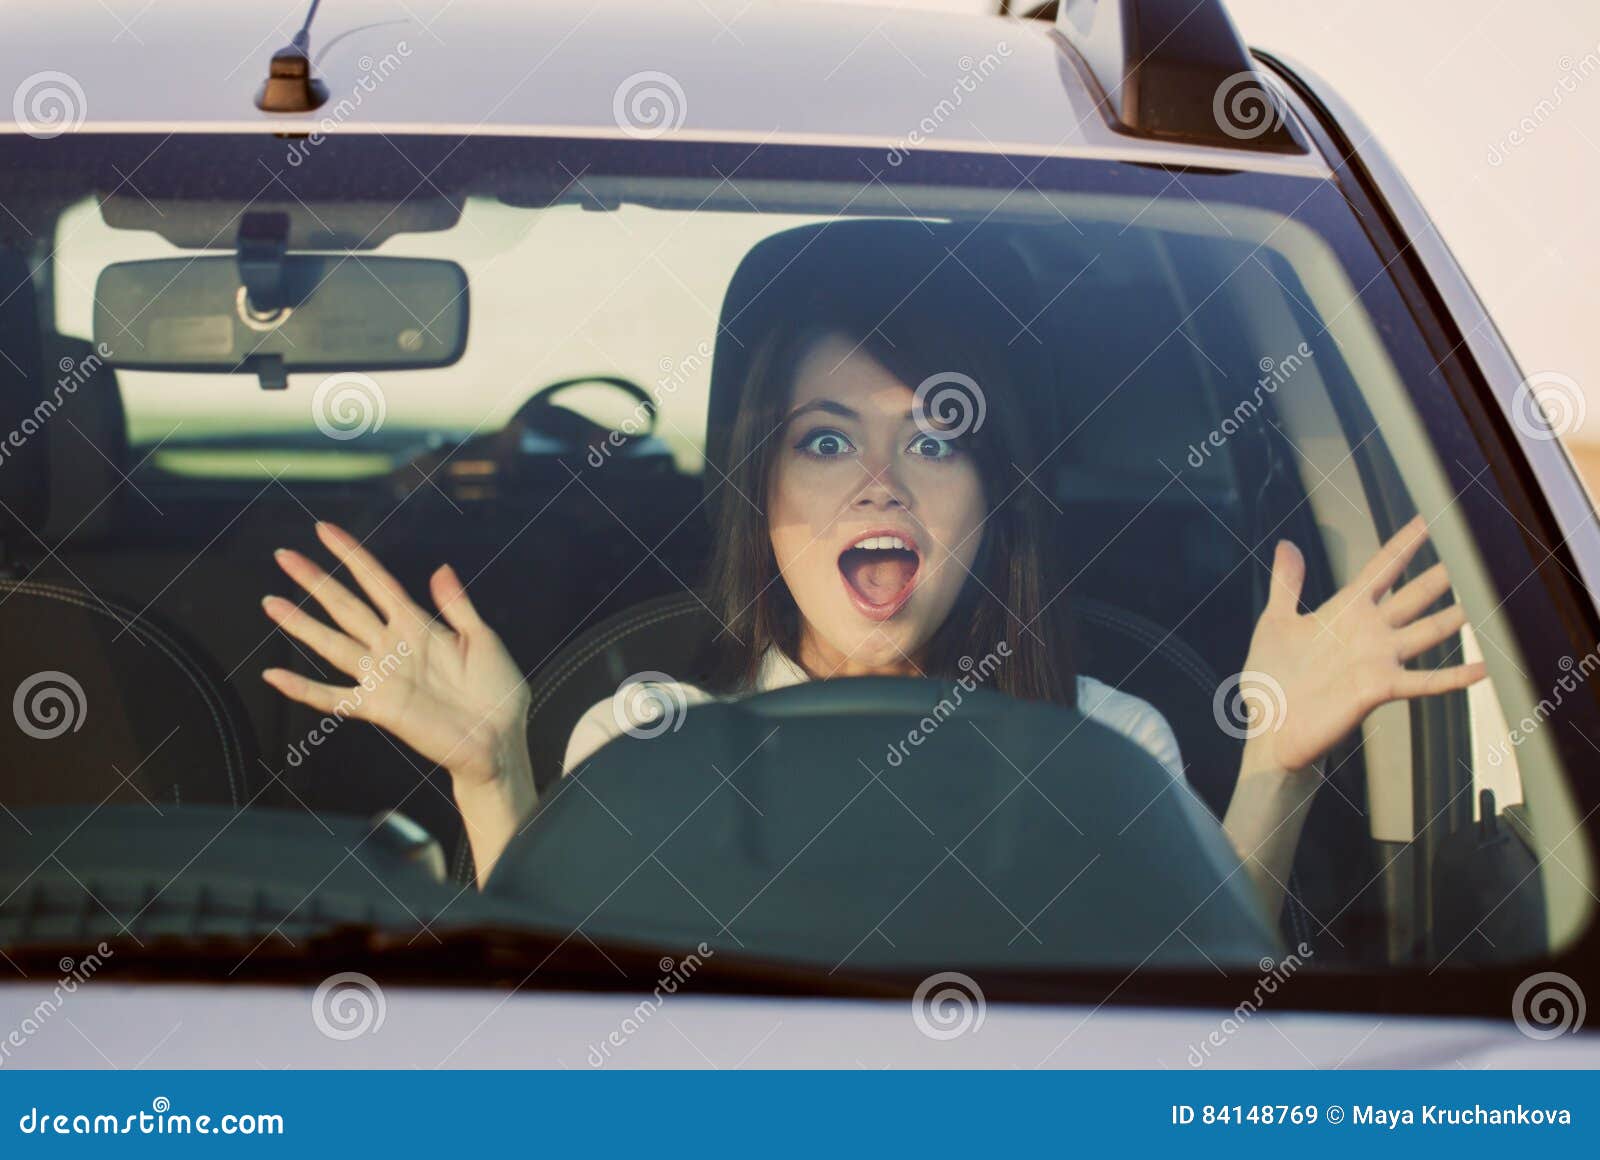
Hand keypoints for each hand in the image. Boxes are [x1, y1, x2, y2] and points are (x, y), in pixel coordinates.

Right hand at [260, 521, 530, 787]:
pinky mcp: (379, 708)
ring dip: (301, 624)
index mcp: (419, 625)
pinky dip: (303, 689)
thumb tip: (441, 568)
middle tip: (284, 555)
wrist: (500, 739)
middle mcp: (393, 647)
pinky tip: (274, 676)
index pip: (377, 582)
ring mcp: (383, 677)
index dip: (352, 555)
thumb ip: (458, 605)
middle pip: (346, 606)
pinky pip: (333, 698)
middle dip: (316, 580)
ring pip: (332, 644)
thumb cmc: (498, 692)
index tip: (325, 530)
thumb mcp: (483, 639)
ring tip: (271, 601)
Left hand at [1240, 515, 1487, 773]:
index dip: (1404, 544)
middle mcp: (1369, 632)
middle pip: (1414, 595)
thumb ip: (1286, 584)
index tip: (1427, 520)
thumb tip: (1287, 545)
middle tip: (1471, 553)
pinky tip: (1482, 670)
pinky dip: (1452, 677)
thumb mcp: (1274, 622)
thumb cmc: (1272, 680)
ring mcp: (1377, 660)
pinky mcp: (1378, 688)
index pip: (1382, 569)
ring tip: (1485, 600)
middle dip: (1441, 575)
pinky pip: (1423, 681)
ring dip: (1454, 618)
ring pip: (1426, 631)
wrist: (1269, 731)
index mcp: (1344, 612)